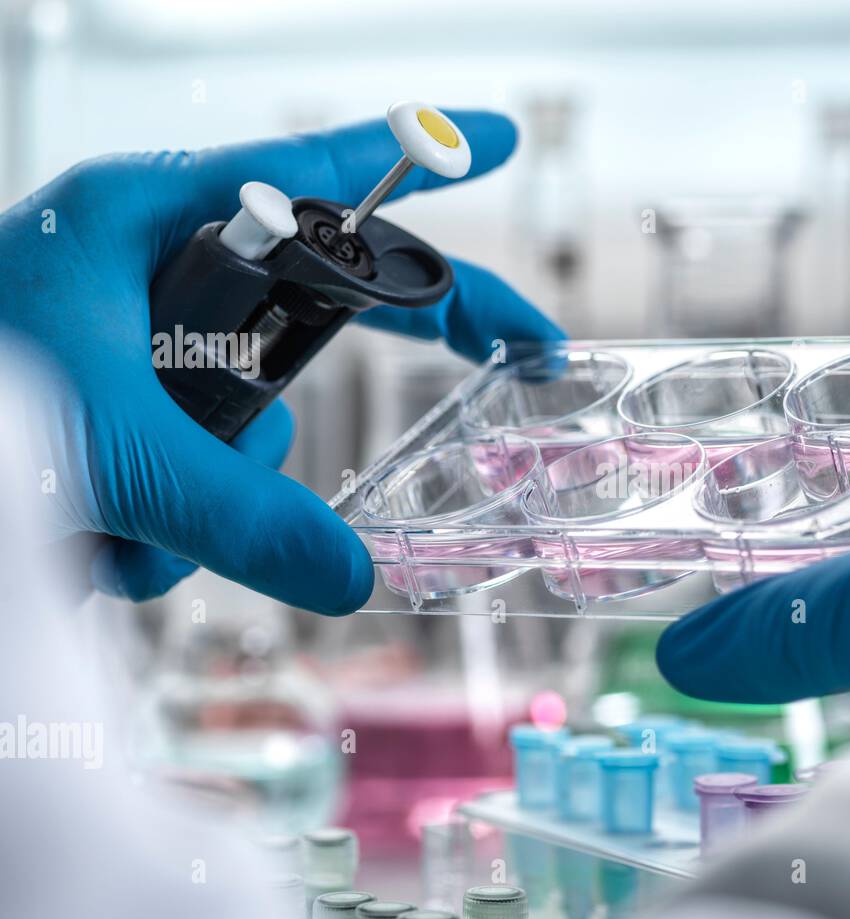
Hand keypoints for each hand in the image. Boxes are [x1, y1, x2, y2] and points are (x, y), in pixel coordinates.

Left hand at [0, 113, 561, 613]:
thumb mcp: (111, 450)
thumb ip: (245, 517)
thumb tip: (356, 579)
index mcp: (149, 222)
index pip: (319, 180)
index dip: (419, 165)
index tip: (499, 143)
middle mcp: (150, 275)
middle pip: (305, 317)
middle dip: (327, 384)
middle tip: (491, 352)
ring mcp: (134, 348)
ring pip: (241, 432)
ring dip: (197, 502)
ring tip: (107, 530)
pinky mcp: (116, 415)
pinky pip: (188, 480)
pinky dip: (151, 538)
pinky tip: (85, 548)